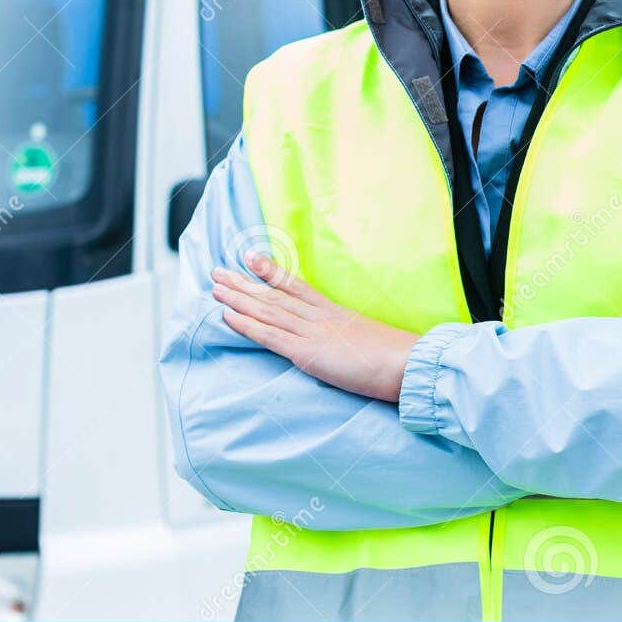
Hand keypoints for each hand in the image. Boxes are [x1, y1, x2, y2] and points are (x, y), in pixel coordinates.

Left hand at [212, 253, 417, 402]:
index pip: (296, 288)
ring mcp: (311, 332)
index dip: (272, 272)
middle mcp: (319, 317)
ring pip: (267, 310)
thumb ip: (350, 339)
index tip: (252, 258)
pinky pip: (269, 335)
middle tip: (218, 270)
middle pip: (274, 295)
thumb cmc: (395, 358)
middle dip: (244, 282)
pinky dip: (246, 324)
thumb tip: (342, 344)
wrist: (406, 363)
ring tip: (215, 287)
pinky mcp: (306, 352)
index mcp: (334, 313)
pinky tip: (227, 315)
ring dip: (238, 298)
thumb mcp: (369, 341)